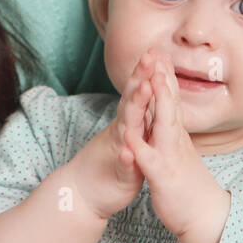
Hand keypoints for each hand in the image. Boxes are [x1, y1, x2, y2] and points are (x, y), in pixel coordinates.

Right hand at [65, 52, 155, 219]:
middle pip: (132, 100)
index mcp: (129, 122)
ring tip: (144, 88)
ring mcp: (119, 149)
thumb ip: (134, 115)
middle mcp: (122, 130)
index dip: (147, 72)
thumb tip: (142, 91)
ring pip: (128, 125)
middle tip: (149, 55)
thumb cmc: (110, 163)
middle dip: (140, 77)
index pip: (138, 92)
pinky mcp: (119, 172)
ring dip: (136, 106)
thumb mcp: (127, 135)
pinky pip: (124, 162)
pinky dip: (127, 155)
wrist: (85, 193)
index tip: (157, 49)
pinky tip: (130, 149)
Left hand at [122, 53, 217, 238]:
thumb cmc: (188, 184)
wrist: (204, 216)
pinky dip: (140, 149)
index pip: (171, 100)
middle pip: (170, 105)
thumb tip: (170, 114)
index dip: (164, 76)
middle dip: (163, 79)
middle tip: (157, 52)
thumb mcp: (180, 153)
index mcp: (176, 136)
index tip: (158, 52)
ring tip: (150, 81)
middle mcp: (176, 142)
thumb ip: (173, 132)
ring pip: (164, 127)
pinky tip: (130, 137)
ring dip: (158, 103)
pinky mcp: (164, 179)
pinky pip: (151, 163)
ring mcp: (172, 158)